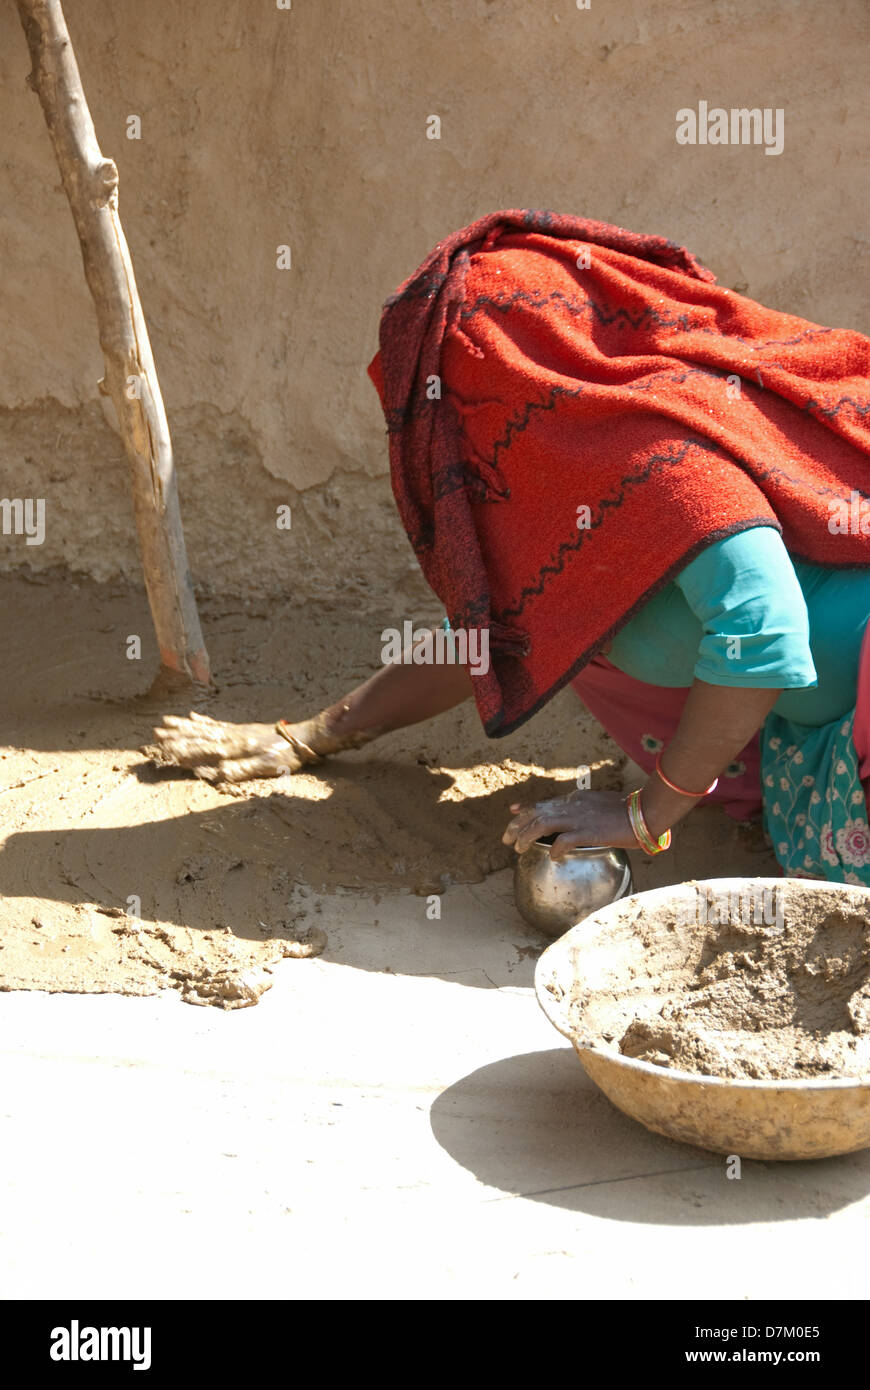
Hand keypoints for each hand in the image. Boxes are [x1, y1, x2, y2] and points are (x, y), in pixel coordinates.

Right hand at [150, 712, 319, 782]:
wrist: (303, 739)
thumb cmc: (286, 758)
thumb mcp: (266, 768)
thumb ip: (240, 770)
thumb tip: (215, 773)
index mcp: (235, 748)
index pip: (203, 749)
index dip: (183, 751)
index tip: (163, 750)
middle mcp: (231, 737)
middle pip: (199, 736)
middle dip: (176, 736)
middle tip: (153, 734)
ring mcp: (235, 731)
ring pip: (204, 727)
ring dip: (184, 726)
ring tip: (164, 722)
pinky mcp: (241, 729)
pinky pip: (217, 723)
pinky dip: (202, 720)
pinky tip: (191, 715)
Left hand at [502, 789, 635, 856]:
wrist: (644, 811)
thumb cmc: (626, 810)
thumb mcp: (599, 803)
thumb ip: (582, 807)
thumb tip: (572, 814)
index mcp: (575, 799)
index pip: (544, 803)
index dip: (525, 808)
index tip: (511, 813)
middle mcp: (572, 806)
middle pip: (536, 813)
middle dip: (517, 826)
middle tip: (506, 839)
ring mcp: (579, 818)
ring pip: (542, 824)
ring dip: (527, 836)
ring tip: (518, 848)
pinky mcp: (588, 832)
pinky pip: (564, 841)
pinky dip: (555, 849)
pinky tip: (552, 857)